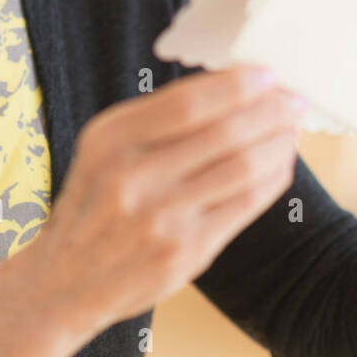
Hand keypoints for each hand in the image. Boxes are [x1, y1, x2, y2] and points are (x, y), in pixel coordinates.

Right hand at [32, 67, 306, 331]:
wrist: (62, 282)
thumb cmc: (93, 205)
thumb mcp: (103, 150)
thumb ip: (156, 121)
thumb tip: (230, 87)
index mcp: (111, 138)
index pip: (189, 101)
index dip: (237, 85)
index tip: (268, 74)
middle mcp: (132, 176)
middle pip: (223, 132)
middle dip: (269, 112)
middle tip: (294, 101)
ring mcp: (160, 218)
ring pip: (242, 168)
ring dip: (277, 144)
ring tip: (291, 130)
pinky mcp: (185, 253)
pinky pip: (244, 206)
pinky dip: (270, 180)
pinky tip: (279, 166)